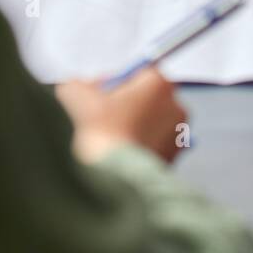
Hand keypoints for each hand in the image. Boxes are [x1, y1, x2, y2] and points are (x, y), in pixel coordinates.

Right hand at [55, 68, 187, 164]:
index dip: (117, 83)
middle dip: (127, 105)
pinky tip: (118, 157)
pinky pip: (153, 147)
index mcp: (159, 84)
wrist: (111, 179)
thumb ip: (81, 84)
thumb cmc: (97, 132)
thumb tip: (84, 87)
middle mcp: (176, 107)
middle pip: (148, 98)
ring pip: (151, 124)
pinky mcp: (174, 160)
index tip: (101, 95)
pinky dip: (139, 149)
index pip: (139, 73)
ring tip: (109, 141)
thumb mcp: (74, 93)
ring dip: (133, 128)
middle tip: (101, 119)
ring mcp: (178, 136)